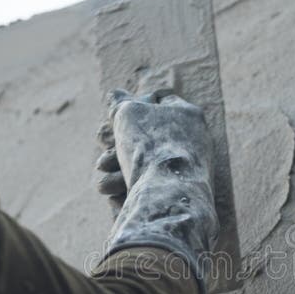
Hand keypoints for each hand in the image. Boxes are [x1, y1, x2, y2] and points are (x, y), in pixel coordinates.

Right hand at [95, 89, 213, 214]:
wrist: (168, 198)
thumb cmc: (150, 148)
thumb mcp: (129, 113)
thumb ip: (121, 103)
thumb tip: (115, 94)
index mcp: (188, 115)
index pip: (159, 101)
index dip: (132, 107)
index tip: (113, 118)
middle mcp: (192, 142)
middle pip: (145, 140)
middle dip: (116, 149)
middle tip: (102, 160)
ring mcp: (186, 172)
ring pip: (141, 168)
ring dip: (116, 173)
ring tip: (104, 184)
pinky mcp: (178, 198)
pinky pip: (146, 192)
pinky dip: (129, 193)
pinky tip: (117, 199)